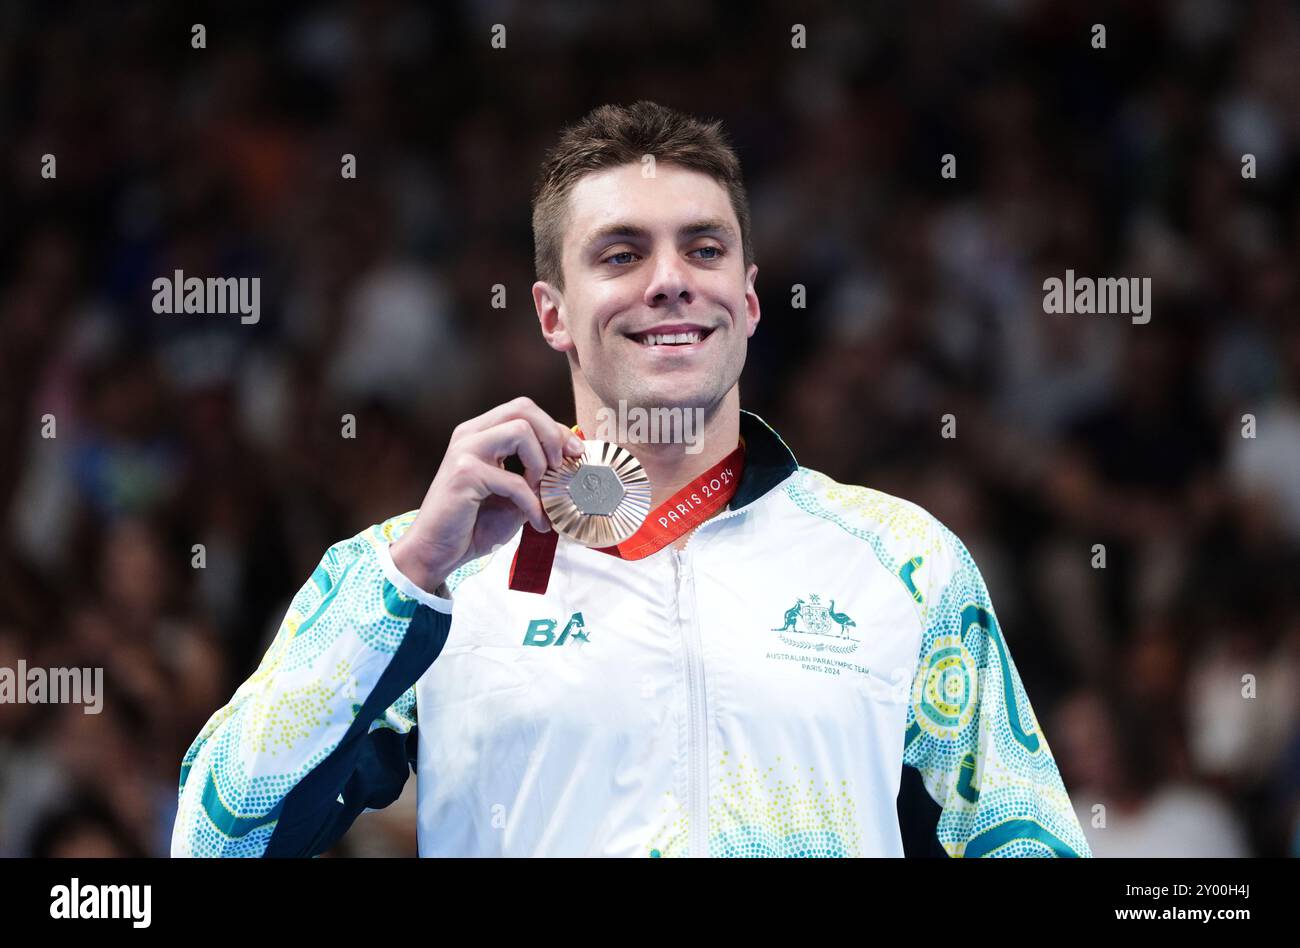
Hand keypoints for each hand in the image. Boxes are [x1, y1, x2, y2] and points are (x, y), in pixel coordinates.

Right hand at [389, 397, 582, 593]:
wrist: (437, 552)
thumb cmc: (474, 524)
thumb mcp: (515, 495)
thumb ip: (537, 474)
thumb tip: (571, 459)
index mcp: (480, 433)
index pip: (524, 410)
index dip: (555, 429)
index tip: (574, 453)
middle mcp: (470, 434)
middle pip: (523, 408)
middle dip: (553, 435)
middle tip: (563, 466)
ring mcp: (465, 450)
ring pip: (520, 431)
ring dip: (541, 464)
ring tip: (542, 492)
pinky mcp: (464, 473)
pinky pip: (515, 480)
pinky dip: (533, 504)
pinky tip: (537, 522)